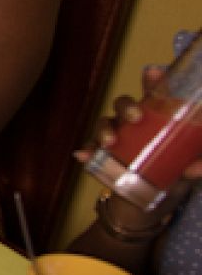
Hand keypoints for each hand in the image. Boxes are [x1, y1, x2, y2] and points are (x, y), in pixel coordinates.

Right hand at [75, 65, 201, 184]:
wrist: (154, 202)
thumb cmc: (176, 173)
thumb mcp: (193, 163)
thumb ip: (200, 164)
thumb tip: (191, 170)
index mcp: (158, 118)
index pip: (155, 94)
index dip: (153, 81)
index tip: (153, 73)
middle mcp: (134, 124)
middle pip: (124, 104)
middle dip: (126, 107)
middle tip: (135, 118)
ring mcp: (118, 138)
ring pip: (105, 123)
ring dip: (104, 129)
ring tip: (108, 142)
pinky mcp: (105, 157)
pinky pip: (91, 150)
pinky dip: (87, 151)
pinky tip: (85, 155)